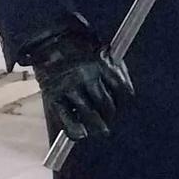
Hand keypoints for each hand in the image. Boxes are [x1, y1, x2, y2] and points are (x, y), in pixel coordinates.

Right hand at [22, 22, 130, 141]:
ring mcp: (69, 86)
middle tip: (108, 119)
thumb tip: (126, 97)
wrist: (52, 43)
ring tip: (100, 130)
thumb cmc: (83, 53)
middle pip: (106, 104)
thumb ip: (117, 73)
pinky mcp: (53, 96)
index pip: (122, 90)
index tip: (122, 105)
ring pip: (89, 113)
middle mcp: (87, 76)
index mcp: (102, 65)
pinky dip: (75, 130)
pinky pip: (66, 118)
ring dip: (97, 125)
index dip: (124, 101)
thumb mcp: (104, 55)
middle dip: (110, 115)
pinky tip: (82, 135)